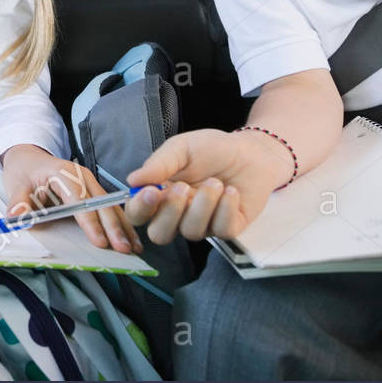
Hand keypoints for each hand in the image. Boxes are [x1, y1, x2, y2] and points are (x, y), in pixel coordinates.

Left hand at [0, 144, 142, 253]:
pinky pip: (110, 207)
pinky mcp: (94, 191)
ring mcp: (90, 182)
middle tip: (122, 248)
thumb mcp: (16, 184)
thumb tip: (18, 217)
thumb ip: (18, 202)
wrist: (29, 157)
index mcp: (62, 172)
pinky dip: (122, 223)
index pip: (79, 199)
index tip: (99, 241)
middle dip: (113, 227)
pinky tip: (131, 238)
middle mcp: (81, 176)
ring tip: (134, 247)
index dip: (90, 222)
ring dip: (123, 227)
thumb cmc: (24, 171)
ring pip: (111, 206)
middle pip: (101, 203)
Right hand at [123, 129, 292, 243]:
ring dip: (203, 205)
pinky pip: (221, 230)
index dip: (140, 208)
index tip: (152, 191)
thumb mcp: (181, 148)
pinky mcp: (227, 228)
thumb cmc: (211, 149)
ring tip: (215, 182)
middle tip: (183, 188)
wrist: (250, 152)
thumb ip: (158, 164)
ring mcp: (202, 224)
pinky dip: (226, 208)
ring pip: (191, 231)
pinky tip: (231, 191)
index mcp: (159, 195)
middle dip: (170, 213)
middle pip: (159, 234)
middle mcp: (177, 215)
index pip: (138, 214)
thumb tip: (132, 180)